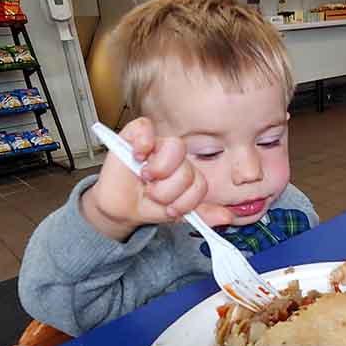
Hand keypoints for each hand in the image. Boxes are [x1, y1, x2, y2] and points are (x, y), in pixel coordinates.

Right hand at [81, 117, 232, 240]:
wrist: (119, 209)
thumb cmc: (146, 205)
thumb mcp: (176, 215)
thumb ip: (202, 215)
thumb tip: (227, 217)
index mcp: (187, 173)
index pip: (200, 183)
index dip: (186, 201)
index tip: (171, 209)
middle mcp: (174, 157)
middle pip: (187, 170)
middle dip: (167, 192)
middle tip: (153, 194)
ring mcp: (156, 144)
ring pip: (174, 148)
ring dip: (158, 171)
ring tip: (144, 178)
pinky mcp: (135, 134)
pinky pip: (146, 128)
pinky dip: (143, 143)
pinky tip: (137, 157)